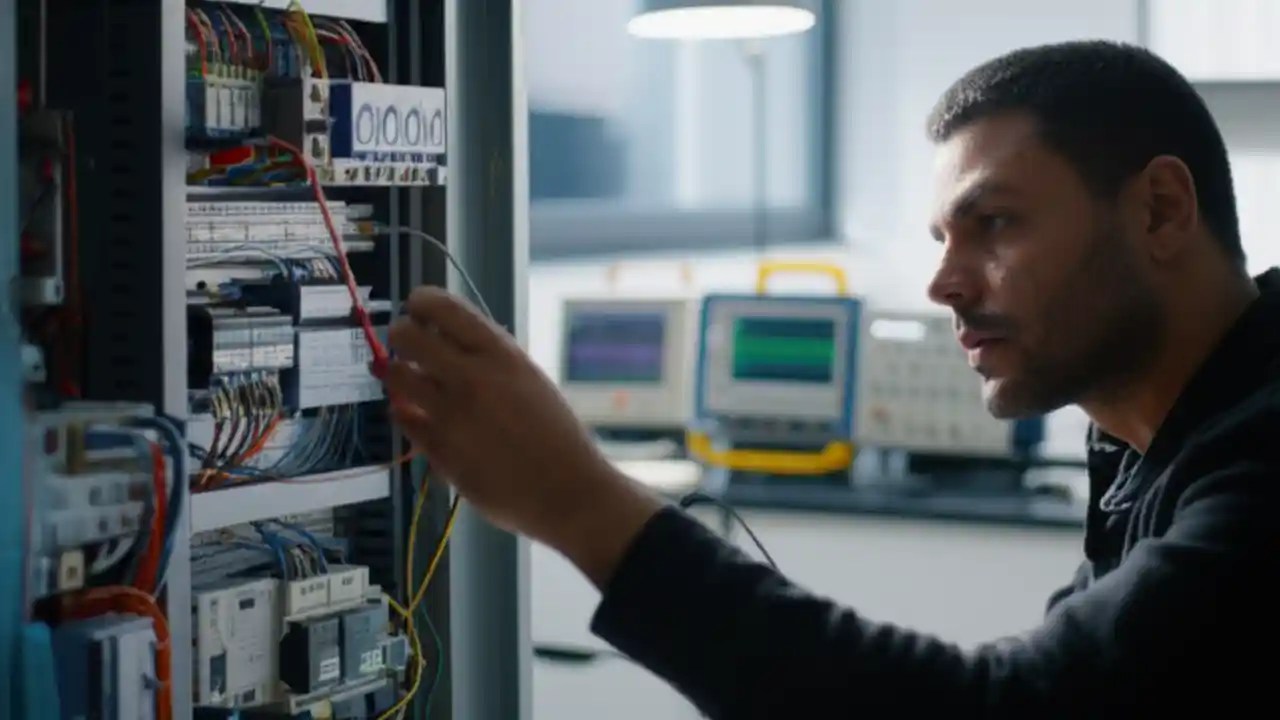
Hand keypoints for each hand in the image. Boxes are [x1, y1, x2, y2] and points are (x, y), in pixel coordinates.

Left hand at [383, 287, 662, 584]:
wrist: (566, 490)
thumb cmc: (556, 434)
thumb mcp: (529, 379)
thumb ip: (490, 359)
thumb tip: (448, 341)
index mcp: (500, 354)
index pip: (441, 306)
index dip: (420, 301)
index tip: (417, 308)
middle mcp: (470, 376)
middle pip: (406, 335)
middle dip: (400, 336)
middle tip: (408, 347)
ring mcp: (450, 413)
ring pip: (394, 375)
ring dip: (396, 373)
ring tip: (409, 381)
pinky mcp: (437, 449)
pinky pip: (402, 418)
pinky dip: (404, 413)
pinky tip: (416, 415)